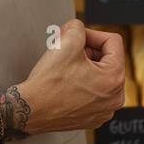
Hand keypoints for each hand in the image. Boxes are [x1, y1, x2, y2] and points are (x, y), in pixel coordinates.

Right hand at [10, 19, 123, 135]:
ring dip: (83, 65)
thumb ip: (78, 26)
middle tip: (67, 50)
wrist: (29, 110)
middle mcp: (114, 98)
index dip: (92, 34)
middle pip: (107, 58)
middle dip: (87, 50)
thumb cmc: (47, 85)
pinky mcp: (92, 117)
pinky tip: (65, 82)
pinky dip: (80, 83)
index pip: (113, 41)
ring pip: (99, 74)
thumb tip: (79, 28)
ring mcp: (103, 110)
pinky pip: (92, 91)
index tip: (76, 37)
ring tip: (64, 67)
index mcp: (114, 79)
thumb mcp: (66, 42)